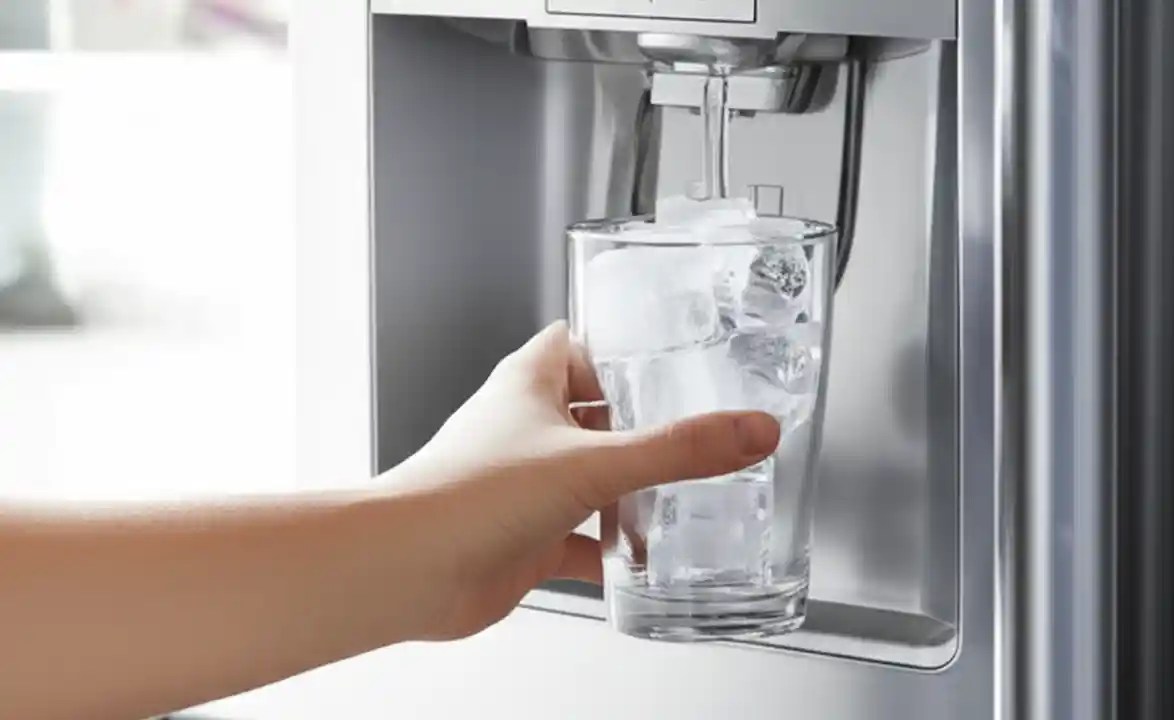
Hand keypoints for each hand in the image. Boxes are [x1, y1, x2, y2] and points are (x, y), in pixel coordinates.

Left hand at [382, 321, 780, 640]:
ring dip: (631, 492)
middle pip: (595, 413)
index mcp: (530, 385)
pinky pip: (580, 539)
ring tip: (685, 497)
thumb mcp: (594, 462)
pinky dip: (611, 550)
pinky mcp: (523, 538)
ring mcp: (524, 485)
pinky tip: (644, 563)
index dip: (621, 344)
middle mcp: (525, 429)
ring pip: (590, 478)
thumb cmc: (468, 495)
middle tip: (695, 432)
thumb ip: (678, 449)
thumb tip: (750, 429)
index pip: (580, 343)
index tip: (670, 352)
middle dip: (642, 427)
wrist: (409, 571)